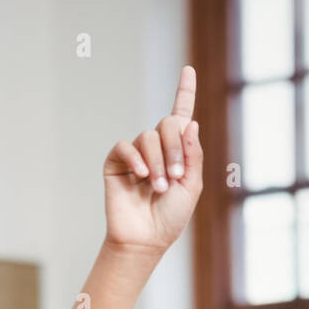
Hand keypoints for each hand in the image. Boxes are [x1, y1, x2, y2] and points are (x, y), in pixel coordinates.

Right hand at [102, 65, 202, 255]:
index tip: (188, 69)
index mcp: (177, 152)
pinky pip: (125, 147)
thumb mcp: (192, 185)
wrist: (146, 239)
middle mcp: (156, 149)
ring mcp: (135, 155)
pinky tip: (141, 175)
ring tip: (158, 186)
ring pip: (148, 137)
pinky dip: (135, 158)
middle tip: (174, 177)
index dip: (185, 92)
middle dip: (174, 148)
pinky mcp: (115, 164)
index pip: (181, 116)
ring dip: (157, 161)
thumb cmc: (170, 216)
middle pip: (166, 125)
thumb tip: (188, 122)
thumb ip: (192, 154)